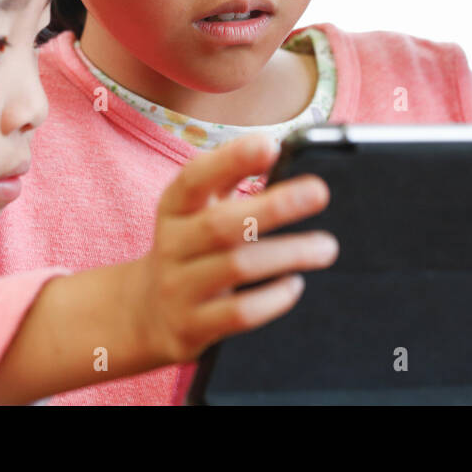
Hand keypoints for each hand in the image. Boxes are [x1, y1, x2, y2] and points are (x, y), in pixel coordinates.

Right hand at [127, 133, 337, 365]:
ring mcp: (178, 289)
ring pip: (236, 268)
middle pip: (221, 224)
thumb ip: (230, 174)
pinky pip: (238, 314)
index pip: (194, 178)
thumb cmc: (190, 247)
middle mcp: (171, 245)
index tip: (271, 144)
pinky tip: (295, 285)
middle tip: (319, 192)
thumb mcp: (199, 207)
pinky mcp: (192, 327)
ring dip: (287, 254)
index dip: (230, 159)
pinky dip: (272, 299)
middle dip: (274, 207)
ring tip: (326, 247)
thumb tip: (277, 148)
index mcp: (174, 208)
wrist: (146, 313)